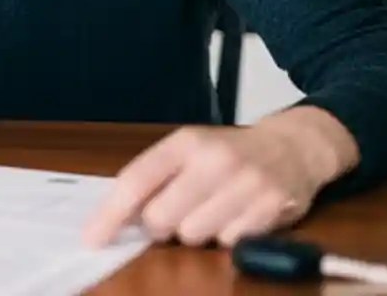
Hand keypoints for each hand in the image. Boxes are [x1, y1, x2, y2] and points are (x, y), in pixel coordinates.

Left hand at [82, 106, 358, 248]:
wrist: (294, 146)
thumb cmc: (229, 153)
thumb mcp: (189, 151)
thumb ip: (153, 178)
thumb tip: (111, 219)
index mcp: (186, 142)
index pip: (136, 181)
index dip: (110, 214)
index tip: (92, 238)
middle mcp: (215, 159)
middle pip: (162, 218)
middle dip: (162, 224)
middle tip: (178, 211)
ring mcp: (245, 184)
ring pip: (193, 235)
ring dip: (197, 231)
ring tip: (213, 209)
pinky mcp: (270, 208)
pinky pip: (229, 244)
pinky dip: (227, 237)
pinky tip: (237, 216)